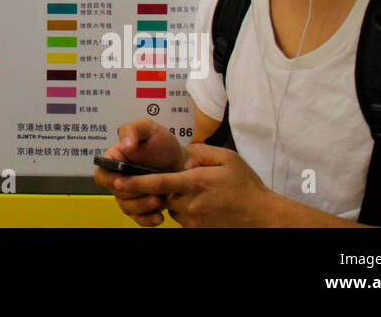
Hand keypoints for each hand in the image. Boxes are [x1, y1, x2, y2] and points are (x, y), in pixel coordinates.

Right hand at [93, 118, 185, 226]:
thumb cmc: (162, 143)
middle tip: (151, 191)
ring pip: (127, 208)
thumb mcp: (148, 127)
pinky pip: (140, 218)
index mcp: (115, 160)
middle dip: (133, 194)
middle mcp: (120, 179)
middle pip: (116, 194)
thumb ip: (132, 130)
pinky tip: (159, 216)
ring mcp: (131, 194)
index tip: (123, 179)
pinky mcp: (143, 205)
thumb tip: (125, 145)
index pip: (101, 174)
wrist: (182, 160)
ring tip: (159, 200)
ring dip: (142, 207)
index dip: (109, 180)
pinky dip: (148, 219)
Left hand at [114, 142, 274, 226]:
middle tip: (187, 181)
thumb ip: (201, 151)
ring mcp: (195, 219)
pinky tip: (205, 206)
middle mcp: (191, 203)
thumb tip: (187, 155)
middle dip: (167, 187)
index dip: (136, 182)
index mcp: (196, 182)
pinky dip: (187, 212)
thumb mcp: (227, 158)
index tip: (117, 181)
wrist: (263, 216)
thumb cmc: (246, 186)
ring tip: (202, 194)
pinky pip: (183, 220)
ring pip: (173, 208)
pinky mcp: (199, 230)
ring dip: (179, 200)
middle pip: (164, 194)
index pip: (158, 182)